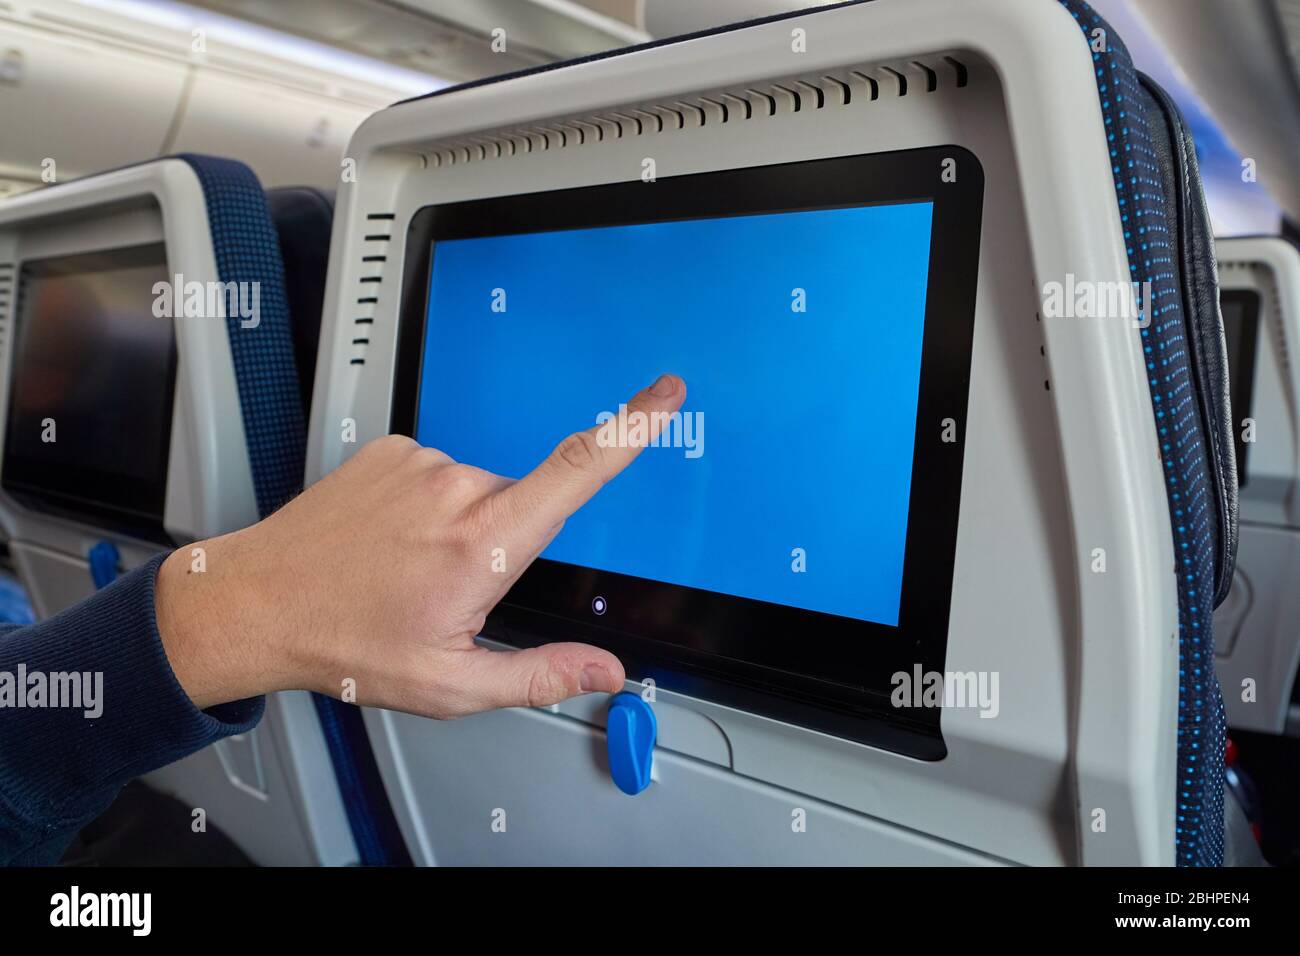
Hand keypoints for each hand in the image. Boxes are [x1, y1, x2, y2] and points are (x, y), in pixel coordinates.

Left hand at [155, 374, 685, 716]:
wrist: (258, 602)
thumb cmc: (346, 644)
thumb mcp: (450, 682)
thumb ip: (539, 673)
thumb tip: (605, 670)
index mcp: (485, 544)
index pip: (577, 472)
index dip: (631, 429)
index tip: (665, 397)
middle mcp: (458, 488)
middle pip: (523, 504)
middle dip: (502, 544)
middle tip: (443, 589)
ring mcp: (422, 461)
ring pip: (478, 491)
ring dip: (460, 526)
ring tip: (403, 567)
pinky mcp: (393, 449)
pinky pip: (438, 473)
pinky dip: (426, 505)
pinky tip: (387, 540)